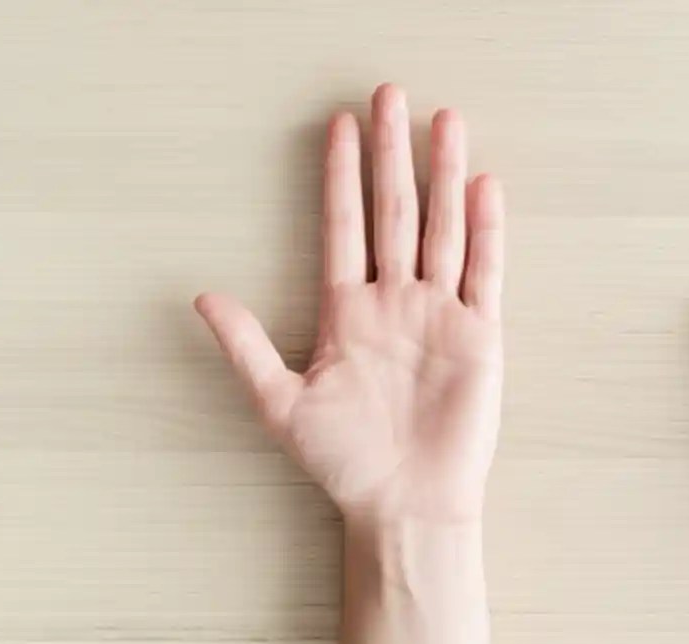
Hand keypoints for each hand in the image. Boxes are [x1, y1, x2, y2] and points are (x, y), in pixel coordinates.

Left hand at [196, 84, 504, 526]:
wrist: (404, 503)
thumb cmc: (344, 461)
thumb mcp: (280, 404)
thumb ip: (247, 347)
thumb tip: (202, 297)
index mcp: (348, 310)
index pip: (343, 226)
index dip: (340, 176)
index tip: (338, 126)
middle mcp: (395, 301)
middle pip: (395, 212)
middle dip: (392, 154)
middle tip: (390, 96)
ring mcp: (439, 313)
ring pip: (442, 229)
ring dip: (442, 176)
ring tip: (444, 123)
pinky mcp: (480, 335)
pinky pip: (484, 273)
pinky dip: (486, 232)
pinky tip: (483, 190)